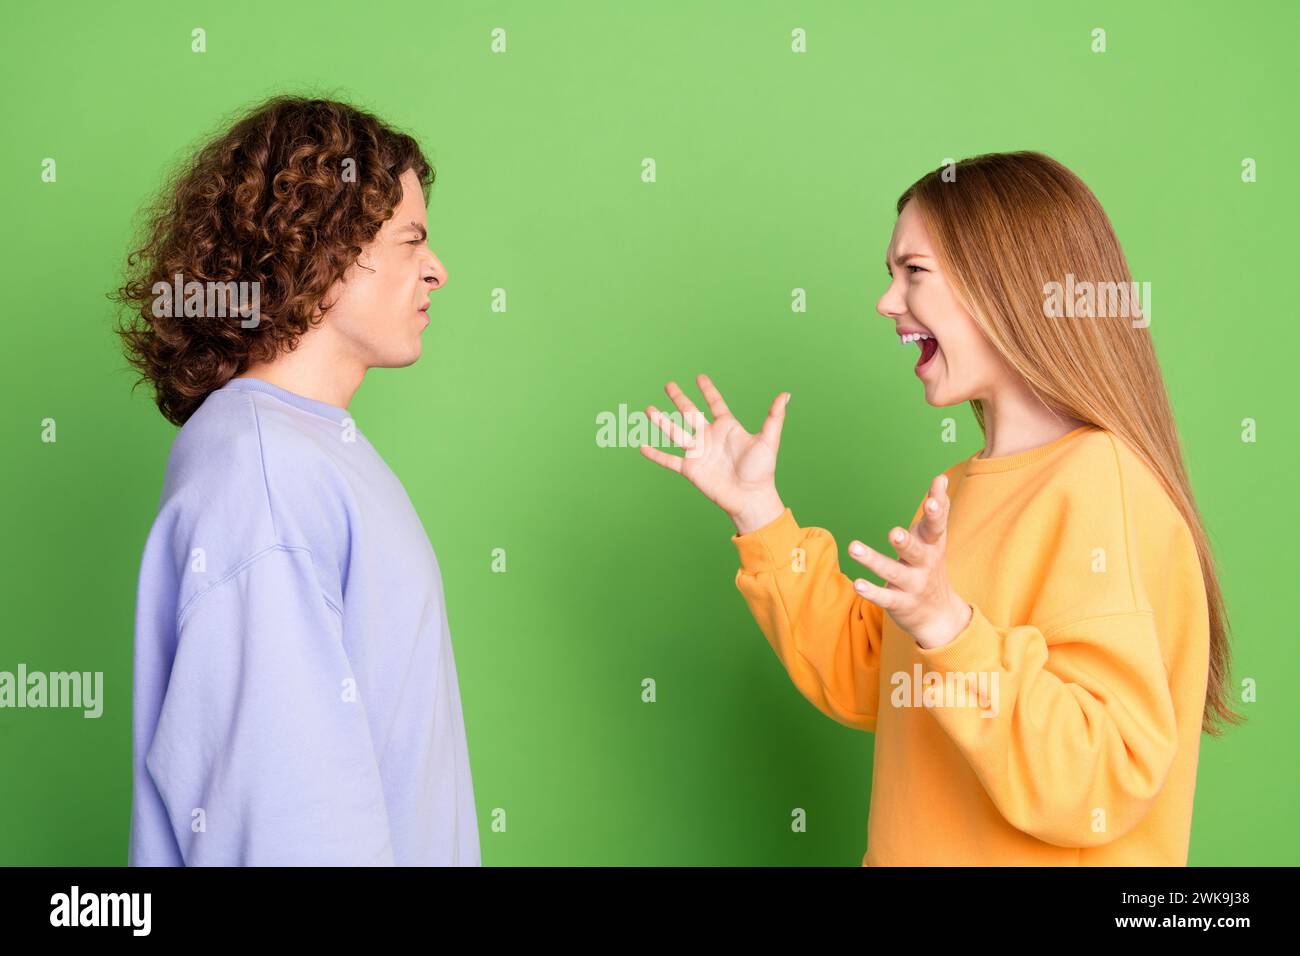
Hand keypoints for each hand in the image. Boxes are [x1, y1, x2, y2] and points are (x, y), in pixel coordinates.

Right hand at [638, 374, 789, 534]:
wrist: (751, 497)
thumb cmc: (762, 470)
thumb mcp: (768, 440)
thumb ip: (774, 417)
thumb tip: (785, 394)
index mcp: (727, 428)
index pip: (715, 404)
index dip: (708, 390)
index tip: (700, 377)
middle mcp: (710, 437)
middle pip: (690, 413)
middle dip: (679, 398)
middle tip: (669, 384)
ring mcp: (698, 452)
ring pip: (675, 432)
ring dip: (661, 421)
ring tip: (648, 409)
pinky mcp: (690, 469)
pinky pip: (669, 460)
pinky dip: (655, 455)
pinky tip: (642, 447)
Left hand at [846, 473, 971, 649]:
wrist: (939, 614)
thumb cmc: (930, 565)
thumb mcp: (935, 538)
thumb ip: (937, 509)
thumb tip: (941, 477)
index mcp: (932, 545)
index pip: (936, 526)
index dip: (936, 513)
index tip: (932, 501)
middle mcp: (925, 564)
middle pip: (915, 552)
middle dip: (905, 542)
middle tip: (894, 533)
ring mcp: (913, 585)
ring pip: (893, 573)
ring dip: (873, 561)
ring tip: (853, 547)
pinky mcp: (900, 603)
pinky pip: (885, 597)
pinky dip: (871, 592)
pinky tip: (857, 584)